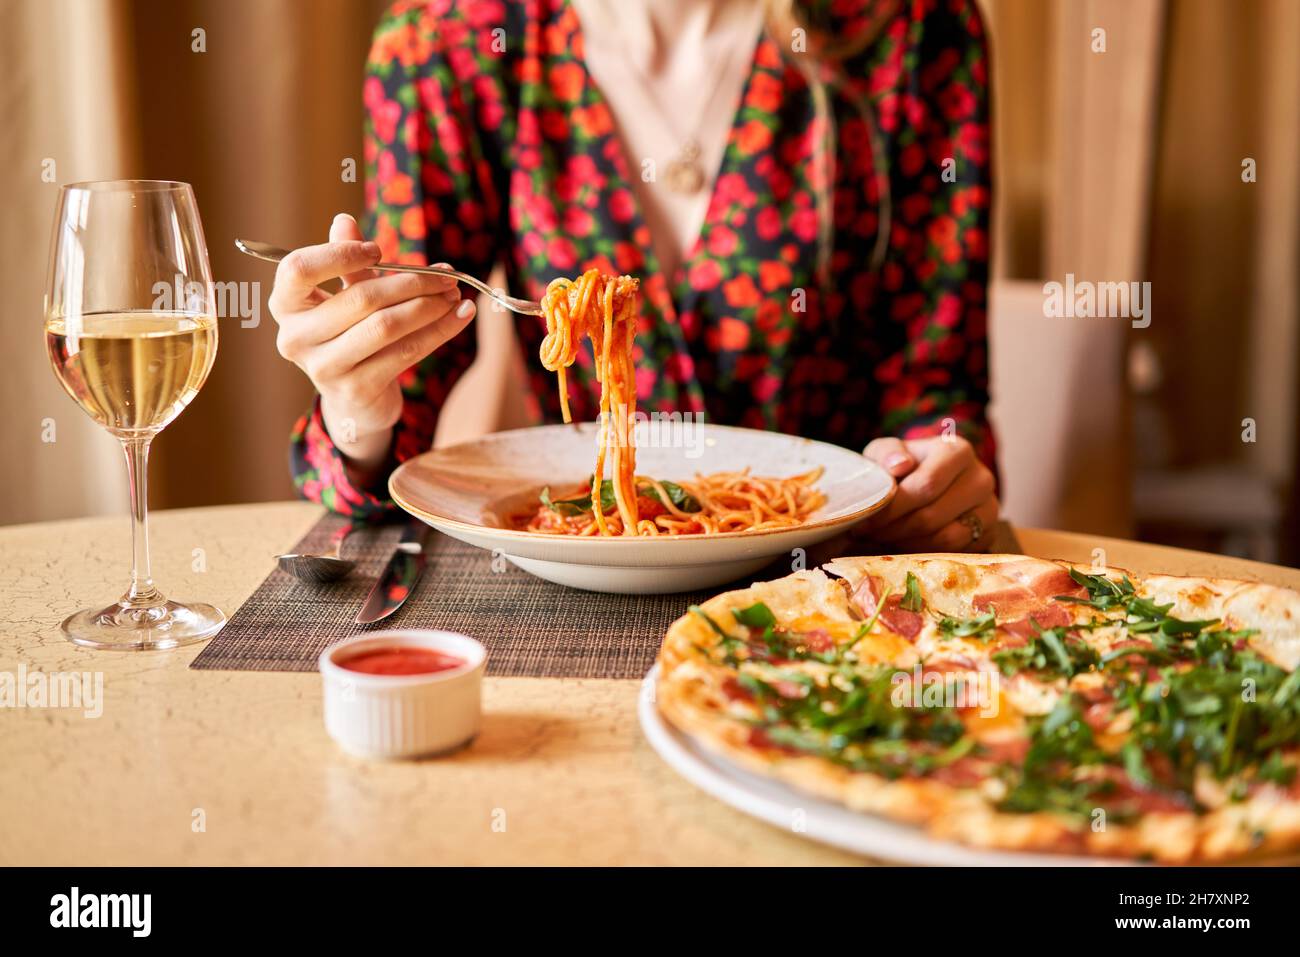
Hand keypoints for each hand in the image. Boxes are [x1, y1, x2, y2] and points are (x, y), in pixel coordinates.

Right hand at [269, 213, 475, 476]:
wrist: (356, 401)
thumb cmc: (349, 337)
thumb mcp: (344, 298)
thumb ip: (346, 264)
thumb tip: (343, 220)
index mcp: (285, 306)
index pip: (299, 268)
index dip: (341, 253)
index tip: (379, 249)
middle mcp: (295, 338)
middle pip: (361, 298)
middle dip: (412, 282)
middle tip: (446, 277)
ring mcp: (324, 368)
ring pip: (387, 325)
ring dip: (429, 306)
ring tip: (454, 295)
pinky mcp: (356, 389)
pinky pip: (407, 351)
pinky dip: (440, 331)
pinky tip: (461, 315)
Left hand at [858, 435, 998, 551]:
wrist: (927, 481)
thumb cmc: (902, 466)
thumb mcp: (886, 452)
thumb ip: (888, 452)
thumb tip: (900, 465)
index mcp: (958, 451)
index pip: (926, 485)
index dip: (892, 508)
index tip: (866, 520)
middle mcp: (982, 478)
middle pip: (932, 516)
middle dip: (894, 529)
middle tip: (869, 534)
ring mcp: (990, 508)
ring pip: (945, 539)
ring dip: (907, 544)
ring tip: (883, 538)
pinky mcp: (988, 533)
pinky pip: (956, 553)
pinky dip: (926, 553)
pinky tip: (904, 544)